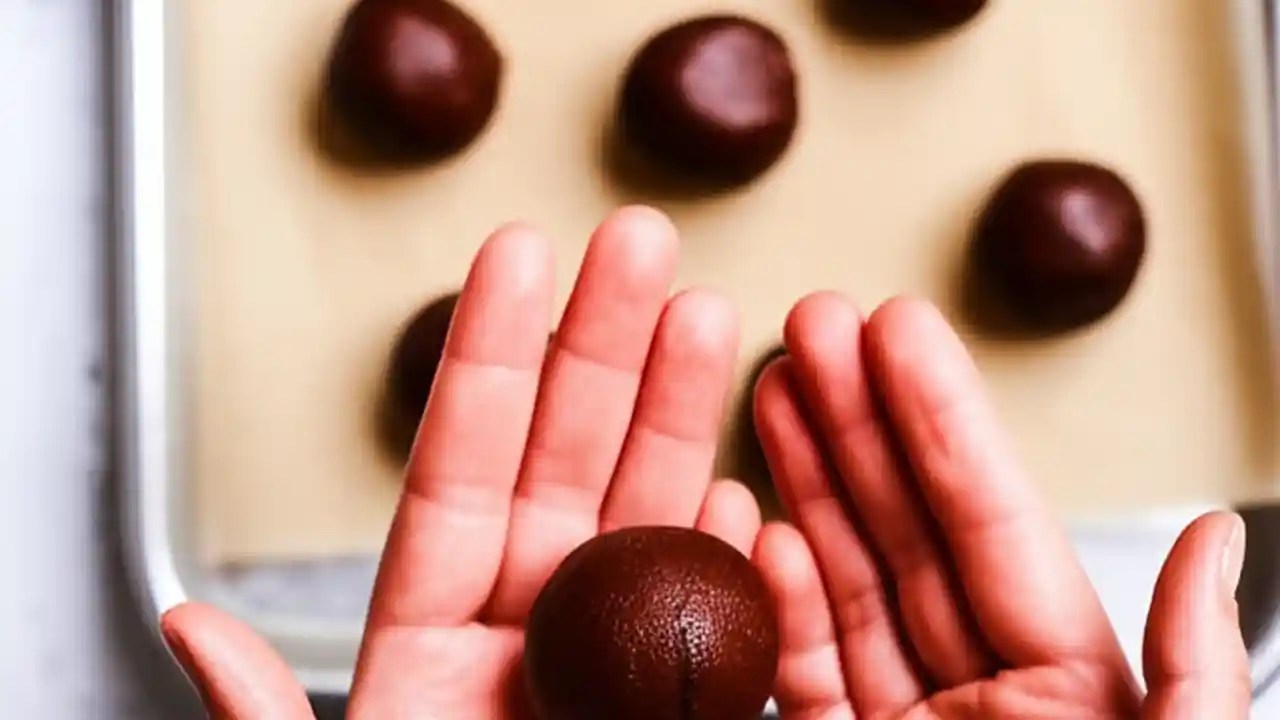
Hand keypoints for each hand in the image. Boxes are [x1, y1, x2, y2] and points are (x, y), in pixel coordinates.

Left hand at [158, 206, 760, 718]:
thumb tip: (183, 625)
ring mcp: (616, 674)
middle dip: (609, 346)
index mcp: (433, 647)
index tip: (520, 252)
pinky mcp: (686, 714)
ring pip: (658, 520)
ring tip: (717, 316)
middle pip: (573, 465)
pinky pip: (725, 623)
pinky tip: (752, 478)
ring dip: (688, 417)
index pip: (464, 470)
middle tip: (641, 239)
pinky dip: (744, 550)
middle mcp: (530, 643)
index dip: (493, 357)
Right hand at [751, 293, 1251, 718]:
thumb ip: (1189, 666)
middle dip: (857, 417)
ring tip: (778, 385)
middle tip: (818, 324)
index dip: (941, 419)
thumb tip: (1213, 539)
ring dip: (807, 477)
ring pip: (848, 581)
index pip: (994, 524)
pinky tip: (761, 520)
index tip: (898, 329)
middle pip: (910, 531)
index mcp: (1073, 689)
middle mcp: (983, 696)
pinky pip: (799, 668)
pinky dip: (776, 597)